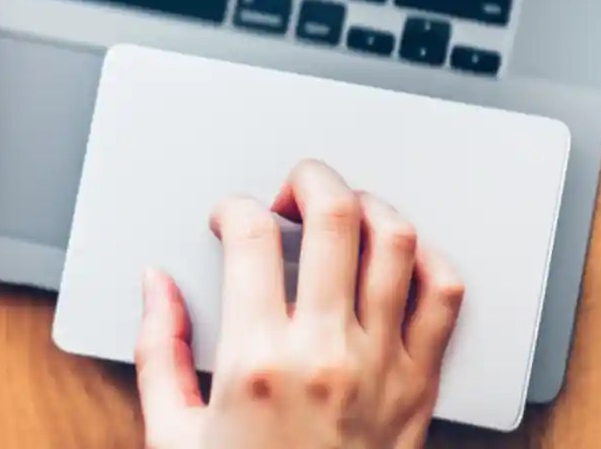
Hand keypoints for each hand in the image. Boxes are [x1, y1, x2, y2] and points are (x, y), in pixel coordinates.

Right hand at [134, 160, 464, 448]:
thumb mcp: (173, 433)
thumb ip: (158, 349)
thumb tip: (157, 286)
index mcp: (256, 360)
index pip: (250, 236)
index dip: (232, 208)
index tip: (228, 217)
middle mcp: (325, 352)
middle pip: (333, 216)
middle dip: (308, 178)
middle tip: (291, 188)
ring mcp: (381, 364)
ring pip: (396, 241)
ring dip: (368, 206)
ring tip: (343, 213)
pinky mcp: (419, 384)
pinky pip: (444, 296)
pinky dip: (427, 260)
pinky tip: (398, 259)